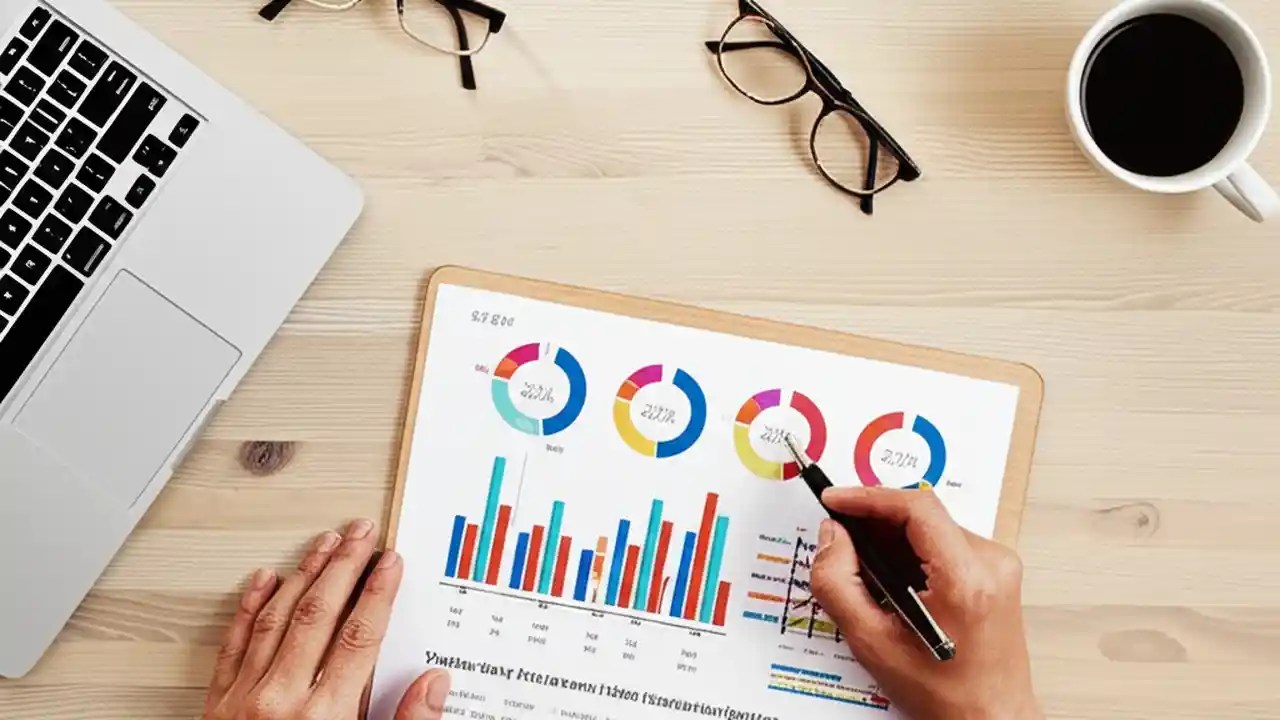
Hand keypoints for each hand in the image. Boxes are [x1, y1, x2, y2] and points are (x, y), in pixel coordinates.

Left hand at [203, 520, 450, 719]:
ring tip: (324, 544)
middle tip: (362, 533)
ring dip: (303, 574)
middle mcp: (280, 702)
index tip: (392, 562)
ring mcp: (243, 701)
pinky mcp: (215, 708)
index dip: (379, 592)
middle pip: (318, 614)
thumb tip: (433, 685)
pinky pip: (234, 644)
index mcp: (324, 718)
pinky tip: (263, 581)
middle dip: (344, 566)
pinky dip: (250, 608)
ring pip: (277, 618)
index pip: (359, 636)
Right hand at [809, 488, 1040, 719]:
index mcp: (965, 580)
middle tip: (840, 536)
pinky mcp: (996, 571)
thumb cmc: (942, 693)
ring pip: (932, 526)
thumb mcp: (872, 642)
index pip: (916, 509)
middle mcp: (991, 564)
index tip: (835, 500)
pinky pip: (945, 541)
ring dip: (894, 536)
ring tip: (865, 564)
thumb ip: (839, 583)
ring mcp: (998, 565)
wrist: (990, 718)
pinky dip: (913, 549)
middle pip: (922, 514)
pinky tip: (894, 576)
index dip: (869, 497)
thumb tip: (831, 536)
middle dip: (876, 520)